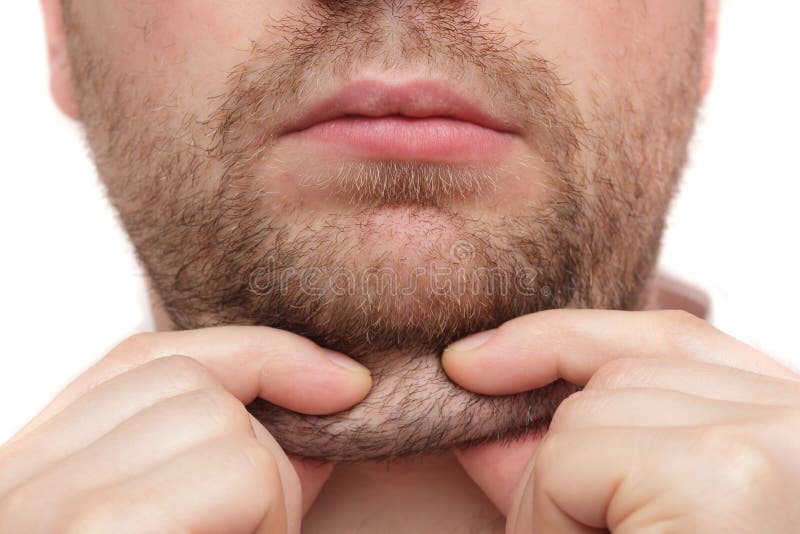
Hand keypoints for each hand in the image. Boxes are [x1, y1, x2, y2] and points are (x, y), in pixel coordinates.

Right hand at [0, 327, 370, 532]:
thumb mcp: (189, 518)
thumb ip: (236, 463)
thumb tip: (322, 399)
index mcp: (30, 471)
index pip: (141, 358)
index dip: (254, 352)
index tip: (339, 379)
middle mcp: (16, 483)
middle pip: (181, 377)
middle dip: (261, 437)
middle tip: (266, 521)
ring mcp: (45, 505)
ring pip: (217, 416)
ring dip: (267, 489)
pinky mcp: (100, 531)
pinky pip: (235, 471)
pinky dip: (270, 514)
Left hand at [442, 309, 799, 531]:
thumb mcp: (625, 499)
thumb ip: (574, 443)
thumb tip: (479, 373)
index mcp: (788, 424)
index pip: (671, 340)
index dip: (562, 339)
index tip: (473, 359)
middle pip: (622, 373)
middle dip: (563, 452)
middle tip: (574, 529)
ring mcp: (770, 442)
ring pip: (584, 415)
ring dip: (555, 502)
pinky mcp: (722, 476)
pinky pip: (570, 461)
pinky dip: (551, 519)